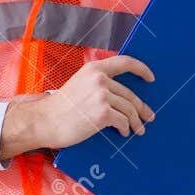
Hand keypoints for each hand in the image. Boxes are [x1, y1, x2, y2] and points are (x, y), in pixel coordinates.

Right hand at [0, 57, 156, 156]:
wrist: (43, 120)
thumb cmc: (61, 107)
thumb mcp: (79, 84)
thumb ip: (98, 83)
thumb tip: (121, 95)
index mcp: (94, 69)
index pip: (125, 62)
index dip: (142, 69)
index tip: (151, 78)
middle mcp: (99, 79)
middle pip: (130, 94)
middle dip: (141, 108)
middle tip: (148, 117)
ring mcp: (102, 95)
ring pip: (129, 109)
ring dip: (136, 122)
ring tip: (139, 129)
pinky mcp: (103, 113)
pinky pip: (123, 121)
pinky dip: (125, 128)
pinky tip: (124, 133)